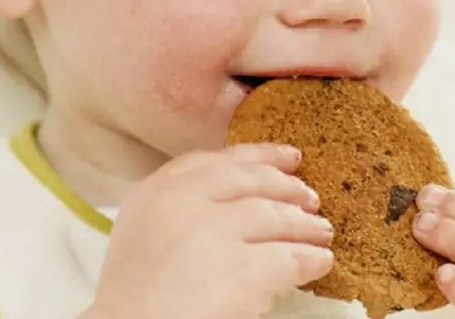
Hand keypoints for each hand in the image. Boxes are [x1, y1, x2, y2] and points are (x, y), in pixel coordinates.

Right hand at [86, 143, 333, 318]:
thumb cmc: (133, 298)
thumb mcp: (142, 232)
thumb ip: (178, 207)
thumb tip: (234, 200)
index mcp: (157, 191)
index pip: (215, 162)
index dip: (257, 156)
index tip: (287, 158)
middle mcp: (185, 201)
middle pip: (248, 181)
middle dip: (285, 186)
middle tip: (310, 196)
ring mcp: (214, 232)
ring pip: (273, 216)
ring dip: (304, 224)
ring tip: (321, 232)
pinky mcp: (241, 269)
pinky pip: (288, 258)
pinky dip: (309, 259)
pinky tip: (320, 262)